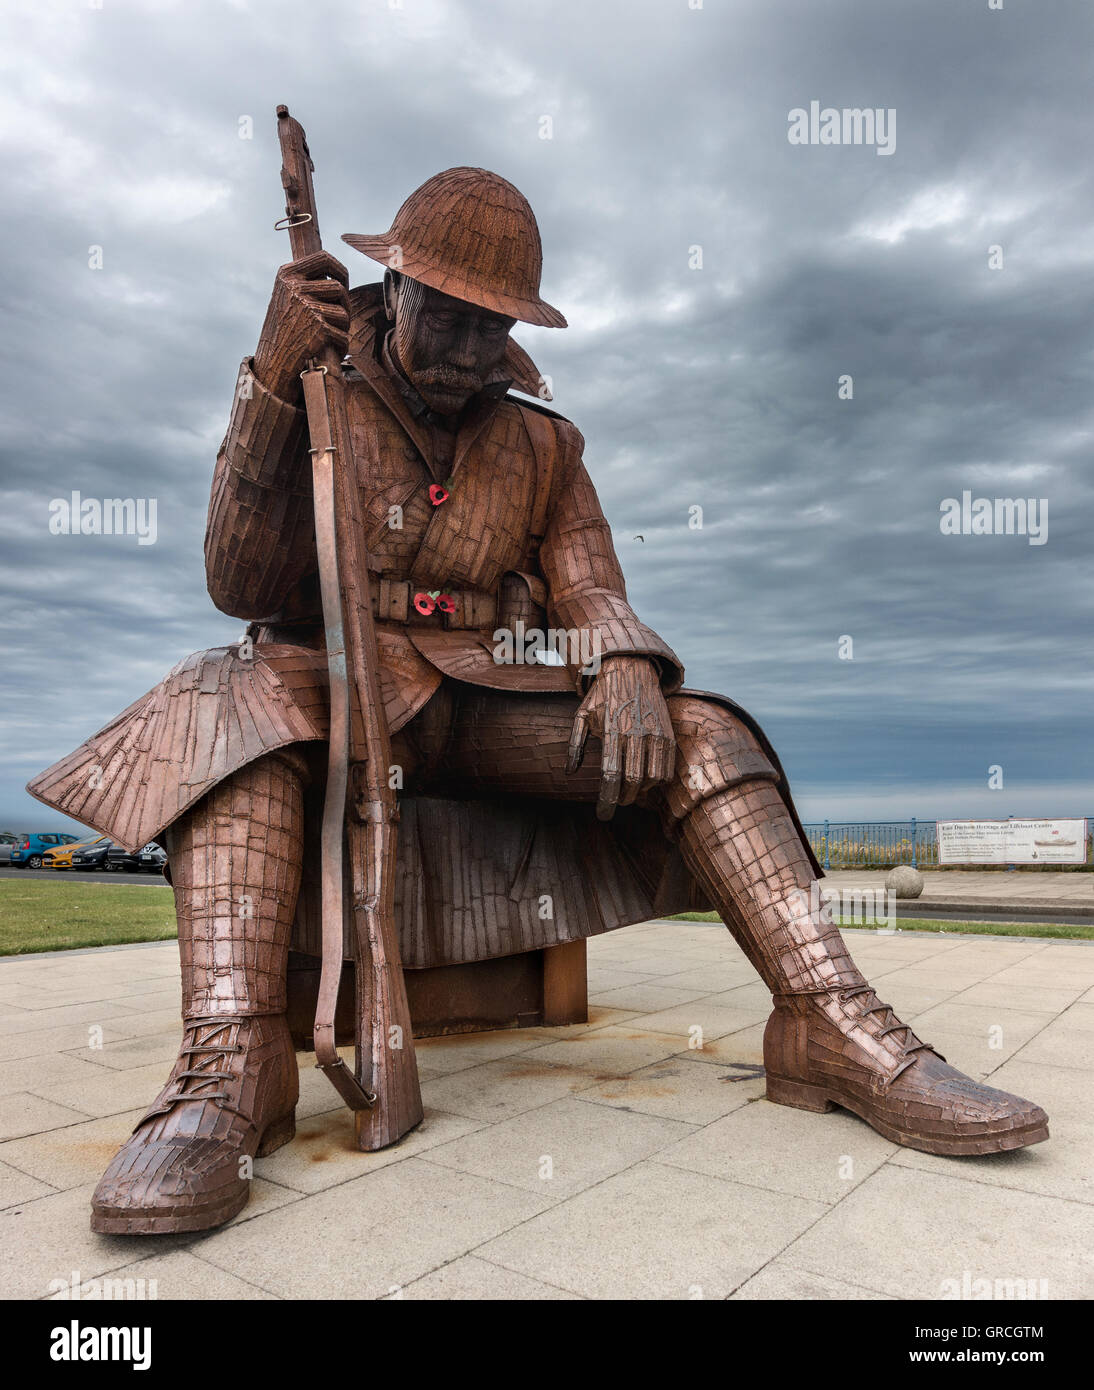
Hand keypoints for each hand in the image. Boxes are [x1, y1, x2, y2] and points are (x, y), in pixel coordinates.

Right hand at [254, 250, 350, 399]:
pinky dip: (341, 345)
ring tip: (332, 334)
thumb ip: (307, 281)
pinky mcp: (318, 328)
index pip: (324, 258)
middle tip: (339, 317)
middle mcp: (295, 287)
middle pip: (339, 288)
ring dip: (343, 327)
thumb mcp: (287, 295)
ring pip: (344, 312)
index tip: (343, 282)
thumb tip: (338, 274)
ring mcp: (306, 307)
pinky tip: (331, 350)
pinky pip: (342, 334)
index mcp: (287, 274)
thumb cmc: (284, 327)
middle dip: (345, 304)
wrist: (273, 360)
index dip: (340, 270)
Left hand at [566, 655, 675, 819]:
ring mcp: (655, 733)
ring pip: (653, 778)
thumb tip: (569, 773)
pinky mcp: (668, 734)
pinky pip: (666, 768)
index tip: (603, 815)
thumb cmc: (602, 696)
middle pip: (633, 781)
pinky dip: (656, 782)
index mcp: (612, 731)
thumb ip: (575, 746)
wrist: (630, 670)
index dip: (607, 801)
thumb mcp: (581, 716)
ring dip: (640, 793)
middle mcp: (635, 733)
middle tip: (615, 803)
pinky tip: (645, 782)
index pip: (611, 775)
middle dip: (622, 799)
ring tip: (629, 793)